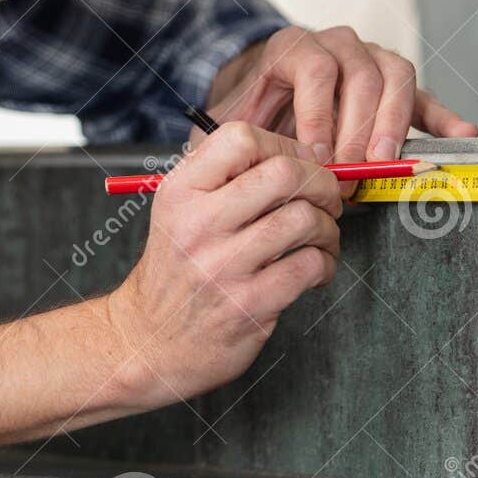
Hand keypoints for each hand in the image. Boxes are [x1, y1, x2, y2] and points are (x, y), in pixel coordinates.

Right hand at [104, 121, 341, 407]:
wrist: (149, 340)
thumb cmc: (176, 270)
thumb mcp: (179, 210)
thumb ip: (227, 178)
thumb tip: (304, 156)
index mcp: (181, 191)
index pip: (241, 137)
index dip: (285, 145)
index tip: (299, 164)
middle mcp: (198, 223)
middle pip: (284, 173)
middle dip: (321, 183)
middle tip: (327, 199)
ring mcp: (223, 266)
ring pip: (304, 219)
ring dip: (328, 227)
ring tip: (321, 237)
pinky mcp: (248, 304)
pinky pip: (309, 266)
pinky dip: (325, 264)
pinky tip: (314, 268)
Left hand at [206, 26, 477, 164]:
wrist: (264, 93)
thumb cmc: (250, 111)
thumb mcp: (234, 119)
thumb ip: (243, 137)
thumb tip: (258, 168)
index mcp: (293, 46)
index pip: (315, 70)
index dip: (318, 115)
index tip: (316, 158)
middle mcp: (336, 43)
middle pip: (360, 76)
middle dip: (356, 131)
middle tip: (350, 174)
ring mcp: (371, 57)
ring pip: (395, 77)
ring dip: (393, 123)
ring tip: (384, 162)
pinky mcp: (395, 82)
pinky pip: (424, 96)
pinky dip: (443, 117)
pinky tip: (461, 135)